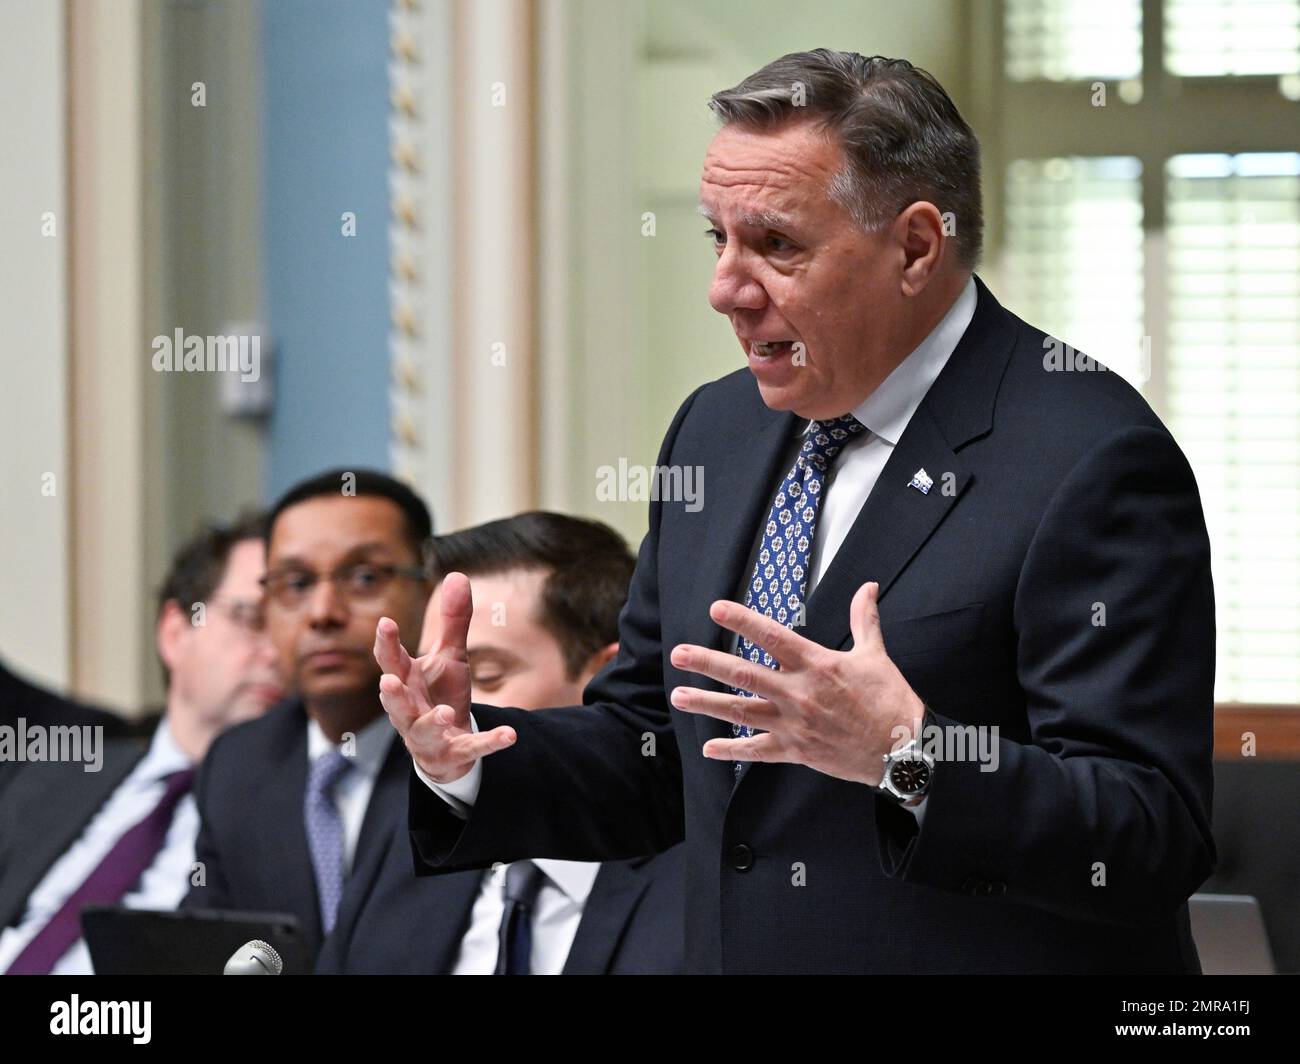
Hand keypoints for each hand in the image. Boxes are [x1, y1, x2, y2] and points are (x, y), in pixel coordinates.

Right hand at [374, 571, 515, 783]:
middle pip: (396, 702)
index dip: (387, 643)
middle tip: (388, 682)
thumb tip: (457, 574)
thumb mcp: (450, 657)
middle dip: (391, 694)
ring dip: (432, 721)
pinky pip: (470, 749)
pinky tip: (509, 735)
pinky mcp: (453, 753)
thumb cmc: (440, 694)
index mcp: (408, 681)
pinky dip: (489, 743)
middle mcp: (410, 709)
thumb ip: (453, 621)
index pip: (392, 660)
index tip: (386, 622)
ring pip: (423, 730)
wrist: (446, 747)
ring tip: (443, 712)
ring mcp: (428, 735)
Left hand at [668, 581, 924, 785]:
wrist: (903, 749)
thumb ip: (864, 619)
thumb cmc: (890, 699)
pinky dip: (732, 750)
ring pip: (742, 712)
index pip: (772, 636)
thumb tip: (868, 587)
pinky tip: (707, 748)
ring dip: (707, 704)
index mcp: (817, 664)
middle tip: (678, 654)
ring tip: (678, 697)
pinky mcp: (796, 751)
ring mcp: (794, 724)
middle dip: (708, 663)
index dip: (742, 620)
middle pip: (744, 674)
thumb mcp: (875, 654)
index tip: (716, 609)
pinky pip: (758, 751)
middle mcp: (799, 693)